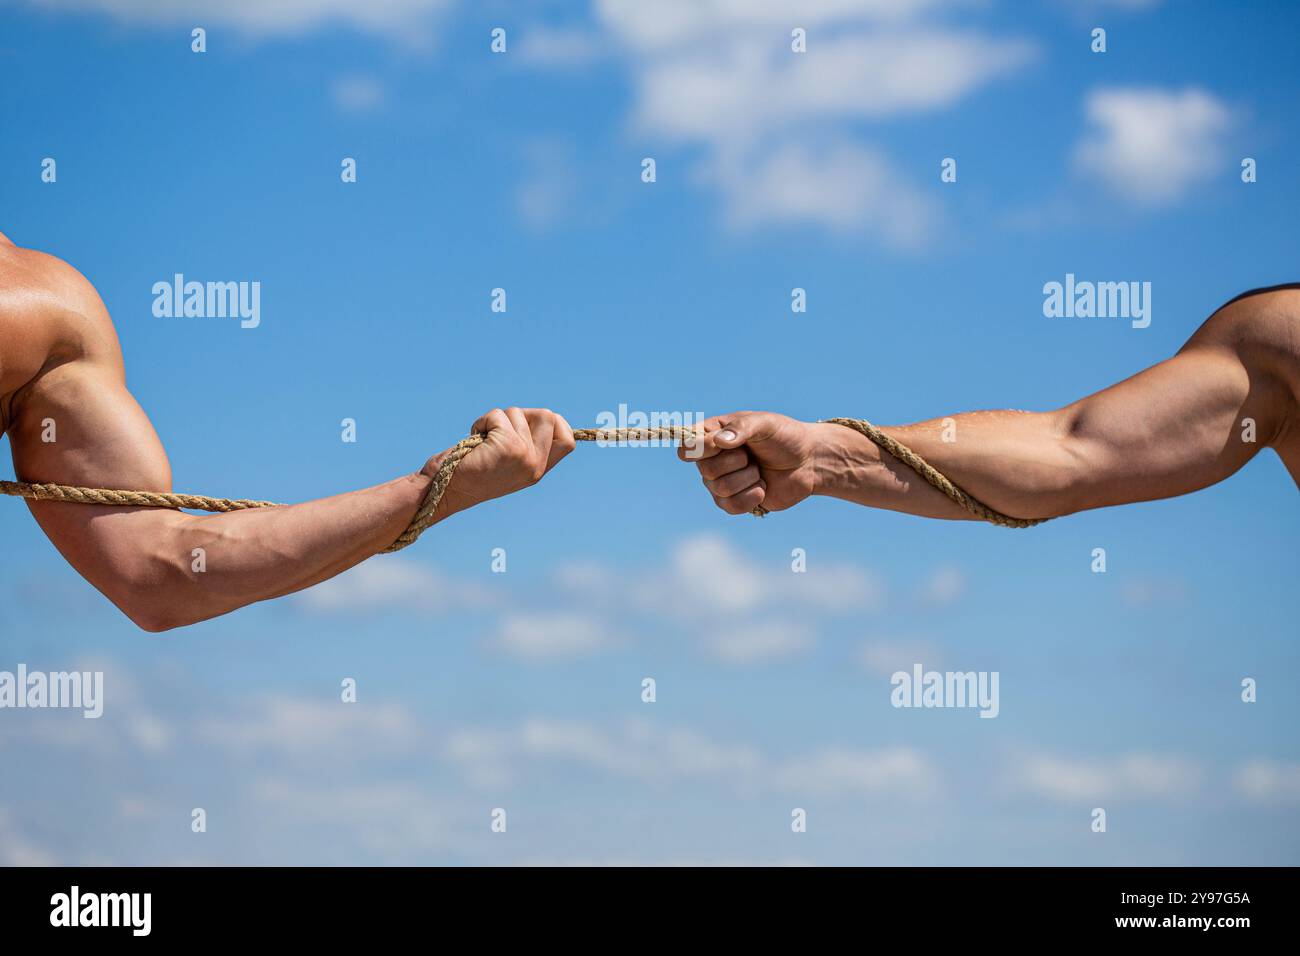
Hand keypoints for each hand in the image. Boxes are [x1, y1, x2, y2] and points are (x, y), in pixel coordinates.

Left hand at [423, 407, 575, 515]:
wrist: (444, 493)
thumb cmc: (469, 475)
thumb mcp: (507, 464)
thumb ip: (526, 446)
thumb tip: (541, 416)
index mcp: (538, 471)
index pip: (568, 440)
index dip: (554, 424)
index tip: (528, 424)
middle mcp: (536, 466)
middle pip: (548, 416)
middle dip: (521, 414)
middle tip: (500, 429)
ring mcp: (525, 457)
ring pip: (518, 412)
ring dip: (496, 419)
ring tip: (482, 440)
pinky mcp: (508, 447)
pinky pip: (497, 416)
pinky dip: (482, 421)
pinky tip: (474, 440)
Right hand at [678, 411, 820, 513]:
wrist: (808, 462)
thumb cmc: (785, 437)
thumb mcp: (765, 423)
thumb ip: (741, 429)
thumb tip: (720, 441)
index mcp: (713, 434)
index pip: (688, 445)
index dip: (699, 449)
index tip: (721, 445)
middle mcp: (711, 459)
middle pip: (705, 470)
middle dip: (736, 463)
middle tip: (752, 455)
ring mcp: (721, 482)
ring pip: (719, 489)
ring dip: (747, 479)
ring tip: (760, 470)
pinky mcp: (734, 502)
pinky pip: (730, 506)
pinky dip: (751, 497)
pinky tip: (762, 487)